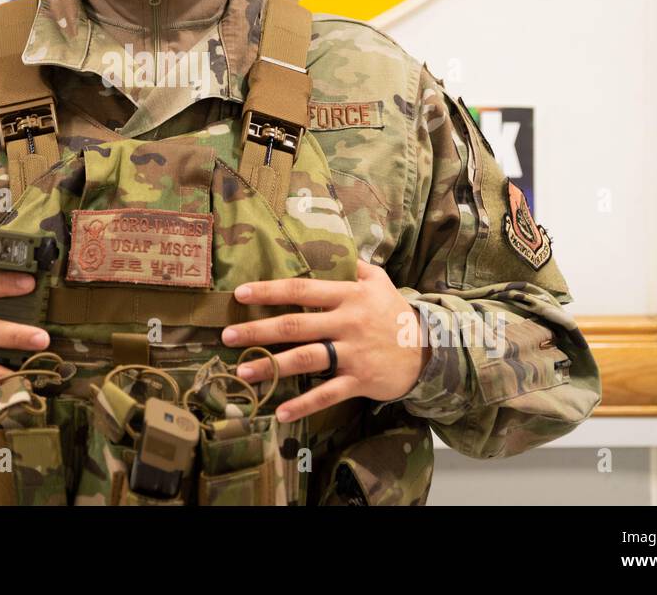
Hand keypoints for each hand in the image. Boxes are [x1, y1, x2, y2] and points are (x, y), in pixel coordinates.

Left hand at [223, 258, 430, 421]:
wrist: (429, 348)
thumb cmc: (394, 312)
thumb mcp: (378, 281)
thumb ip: (352, 265)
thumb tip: (330, 245)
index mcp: (348, 295)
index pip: (302, 289)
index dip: (270, 291)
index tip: (241, 294)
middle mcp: (347, 322)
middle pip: (296, 325)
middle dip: (258, 330)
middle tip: (227, 335)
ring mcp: (353, 353)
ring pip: (305, 359)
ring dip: (271, 366)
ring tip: (242, 371)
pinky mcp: (360, 380)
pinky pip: (327, 394)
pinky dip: (304, 404)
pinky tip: (280, 411)